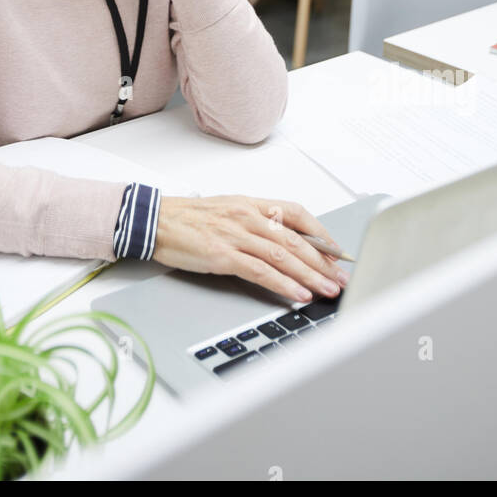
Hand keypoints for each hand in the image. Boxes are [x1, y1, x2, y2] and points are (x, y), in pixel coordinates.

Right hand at [151, 195, 349, 303]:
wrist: (154, 220)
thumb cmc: (187, 219)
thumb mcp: (227, 211)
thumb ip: (255, 223)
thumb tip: (283, 241)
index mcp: (250, 203)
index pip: (296, 214)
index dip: (321, 234)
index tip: (338, 252)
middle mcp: (247, 216)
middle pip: (295, 239)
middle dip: (324, 262)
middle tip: (341, 278)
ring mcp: (236, 235)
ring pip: (283, 256)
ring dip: (311, 275)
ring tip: (328, 290)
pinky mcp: (223, 255)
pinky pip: (261, 271)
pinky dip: (284, 284)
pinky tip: (298, 293)